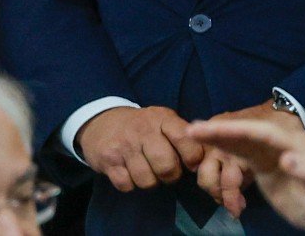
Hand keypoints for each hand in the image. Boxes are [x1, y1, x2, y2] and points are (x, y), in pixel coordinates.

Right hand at [77, 105, 204, 192]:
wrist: (100, 120)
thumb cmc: (141, 127)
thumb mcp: (163, 121)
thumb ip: (183, 137)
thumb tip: (204, 162)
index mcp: (162, 119)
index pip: (186, 141)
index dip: (192, 158)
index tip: (187, 162)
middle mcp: (142, 129)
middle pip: (167, 168)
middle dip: (169, 176)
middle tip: (163, 169)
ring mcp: (123, 144)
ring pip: (147, 181)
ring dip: (148, 181)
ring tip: (143, 169)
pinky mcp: (107, 159)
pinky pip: (126, 185)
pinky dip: (128, 183)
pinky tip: (126, 171)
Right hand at [188, 103, 304, 221]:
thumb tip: (286, 159)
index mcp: (293, 142)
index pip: (262, 132)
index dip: (237, 130)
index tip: (214, 129)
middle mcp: (276, 143)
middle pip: (244, 133)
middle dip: (219, 131)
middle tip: (191, 129)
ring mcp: (267, 153)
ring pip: (236, 142)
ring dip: (215, 139)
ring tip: (192, 135)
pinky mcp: (260, 165)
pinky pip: (236, 156)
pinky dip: (220, 153)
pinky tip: (204, 148)